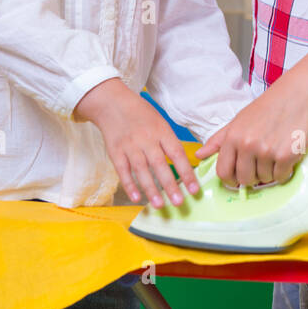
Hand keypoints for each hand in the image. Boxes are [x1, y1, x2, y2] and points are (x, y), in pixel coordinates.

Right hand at [73, 78, 198, 208]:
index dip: (186, 172)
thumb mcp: (160, 122)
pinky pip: (123, 171)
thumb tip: (185, 165)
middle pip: (160, 164)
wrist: (112, 104)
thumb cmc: (141, 115)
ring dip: (151, 189)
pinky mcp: (115, 152)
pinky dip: (129, 185)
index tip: (195, 189)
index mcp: (161, 131)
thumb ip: (170, 142)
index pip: (177, 154)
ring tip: (159, 205)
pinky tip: (137, 198)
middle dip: (170, 185)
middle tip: (179, 202)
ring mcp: (130, 146)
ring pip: (141, 170)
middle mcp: (146, 139)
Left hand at [195, 78, 307, 188]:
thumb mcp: (238, 121)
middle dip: (251, 177)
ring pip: (264, 179)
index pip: (223, 172)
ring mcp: (267, 151)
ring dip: (269, 172)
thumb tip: (199, 155)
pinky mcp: (286, 156)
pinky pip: (281, 176)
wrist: (295, 97)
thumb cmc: (266, 109)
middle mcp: (248, 145)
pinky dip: (283, 171)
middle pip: (244, 179)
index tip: (237, 178)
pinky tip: (284, 156)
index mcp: (233, 137)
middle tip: (259, 165)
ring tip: (273, 155)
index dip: (230, 179)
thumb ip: (218, 140)